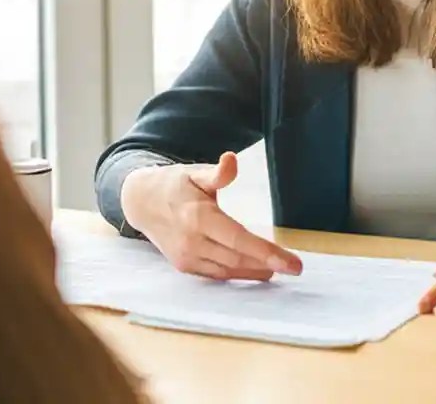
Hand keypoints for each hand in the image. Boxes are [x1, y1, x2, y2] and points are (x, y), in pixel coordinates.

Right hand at [121, 152, 302, 280]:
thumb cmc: (175, 185)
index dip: (266, 252)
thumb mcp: (195, 172)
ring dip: (253, 272)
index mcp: (198, 217)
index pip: (238, 239)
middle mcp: (192, 241)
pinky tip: (254, 271)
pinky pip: (215, 274)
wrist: (141, 202)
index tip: (292, 263)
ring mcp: (187, 257)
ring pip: (228, 269)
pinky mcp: (184, 266)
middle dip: (267, 265)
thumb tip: (232, 161)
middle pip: (237, 258)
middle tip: (294, 268)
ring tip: (277, 270)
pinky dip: (236, 274)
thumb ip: (217, 173)